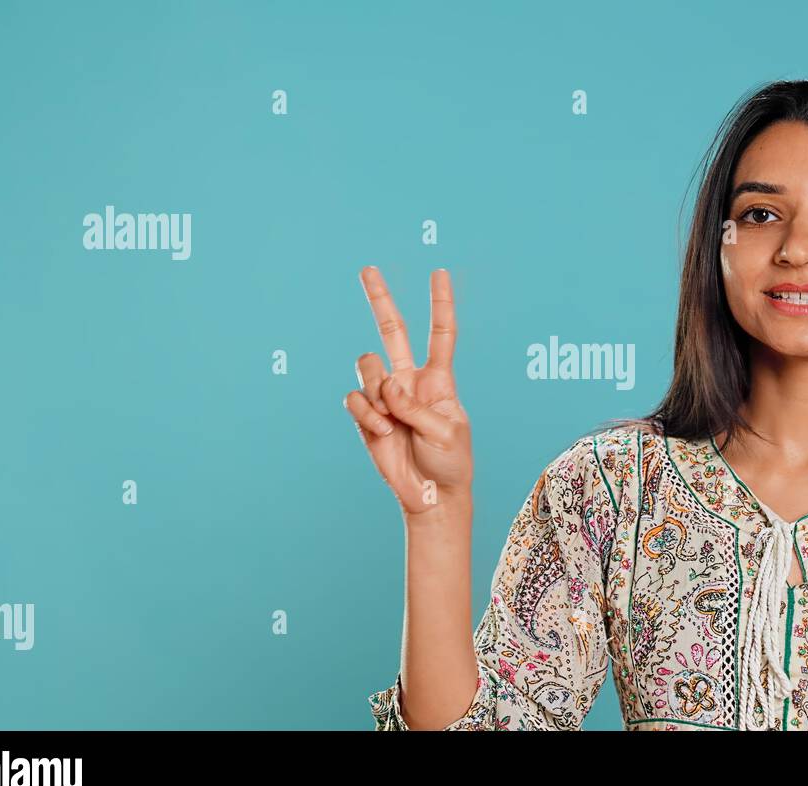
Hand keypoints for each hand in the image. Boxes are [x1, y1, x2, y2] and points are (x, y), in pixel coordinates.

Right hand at [343, 266, 472, 515]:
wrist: (430, 495)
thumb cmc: (449, 463)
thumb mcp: (446, 431)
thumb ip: (417, 406)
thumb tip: (387, 386)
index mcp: (439, 380)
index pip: (441, 335)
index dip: (440, 304)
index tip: (439, 273)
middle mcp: (409, 382)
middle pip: (393, 331)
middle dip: (380, 300)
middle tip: (368, 269)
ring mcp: (386, 397)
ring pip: (368, 366)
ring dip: (379, 390)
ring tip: (392, 420)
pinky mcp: (366, 416)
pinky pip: (357, 399)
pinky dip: (368, 413)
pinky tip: (382, 430)